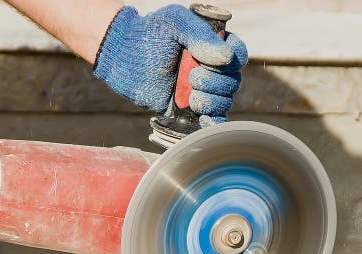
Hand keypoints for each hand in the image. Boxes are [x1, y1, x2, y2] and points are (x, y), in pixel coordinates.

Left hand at [93, 5, 247, 125]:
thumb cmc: (149, 33)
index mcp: (212, 45)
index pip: (238, 55)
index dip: (233, 61)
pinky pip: (210, 120)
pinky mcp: (188, 109)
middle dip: (215, 82)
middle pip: (233, 82)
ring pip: (223, 102)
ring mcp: (200, 89)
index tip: (217, 61)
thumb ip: (201, 35)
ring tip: (190, 95)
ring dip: (210, 101)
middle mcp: (210, 68)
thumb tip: (225, 57)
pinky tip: (205, 119)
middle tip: (190, 76)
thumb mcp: (176, 22)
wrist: (122, 55)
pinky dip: (213, 123)